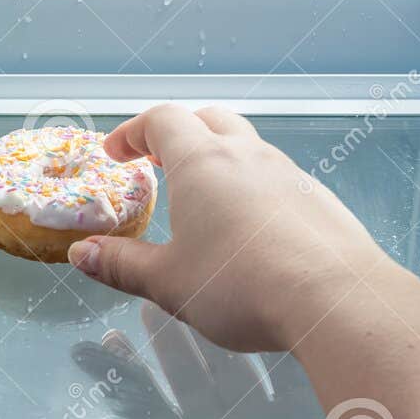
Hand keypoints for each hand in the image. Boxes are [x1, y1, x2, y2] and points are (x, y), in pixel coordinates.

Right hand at [67, 104, 409, 352]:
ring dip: (220, 158)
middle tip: (159, 159)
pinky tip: (251, 230)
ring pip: (248, 146)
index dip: (134, 132)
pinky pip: (278, 179)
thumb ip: (122, 264)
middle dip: (179, 133)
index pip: (162, 120)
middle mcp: (247, 155)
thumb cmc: (241, 285)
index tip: (117, 153)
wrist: (336, 299)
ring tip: (204, 197)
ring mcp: (289, 174)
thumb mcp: (168, 282)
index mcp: (201, 162)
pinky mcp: (319, 201)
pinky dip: (253, 188)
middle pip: (209, 119)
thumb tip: (83, 254)